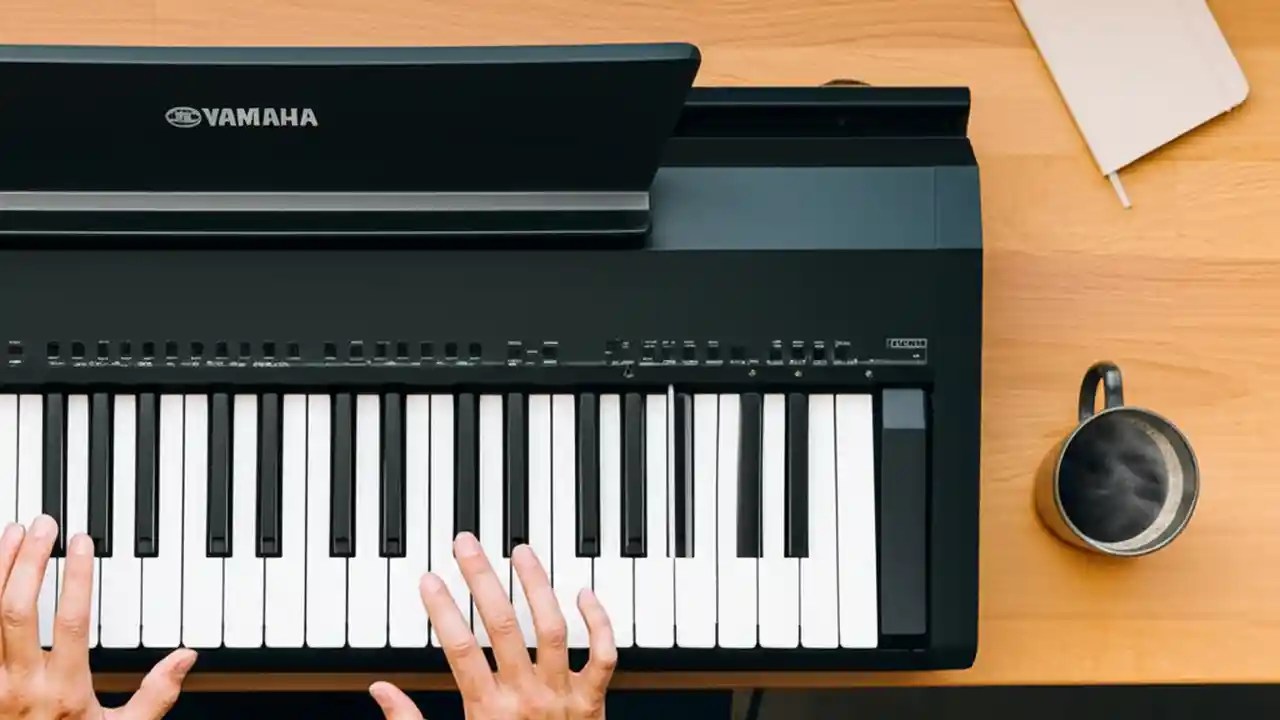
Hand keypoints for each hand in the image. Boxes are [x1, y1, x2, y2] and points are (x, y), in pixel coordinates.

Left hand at [0, 515, 196, 718]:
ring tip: (12, 534)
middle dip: (28, 560)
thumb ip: (156, 696)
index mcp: (63, 691)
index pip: (70, 622)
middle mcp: (18, 686)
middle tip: (42, 524)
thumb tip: (186, 657)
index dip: (75, 576)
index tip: (82, 541)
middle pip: (16, 611)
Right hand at [369, 532, 615, 719]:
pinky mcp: (594, 702)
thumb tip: (379, 692)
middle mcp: (526, 699)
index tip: (429, 579)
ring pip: (554, 629)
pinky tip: (584, 592)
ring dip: (537, 586)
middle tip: (467, 544)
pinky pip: (604, 656)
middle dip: (482, 579)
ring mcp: (563, 698)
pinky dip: (600, 623)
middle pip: (503, 626)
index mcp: (487, 712)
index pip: (459, 648)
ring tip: (521, 551)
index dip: (442, 609)